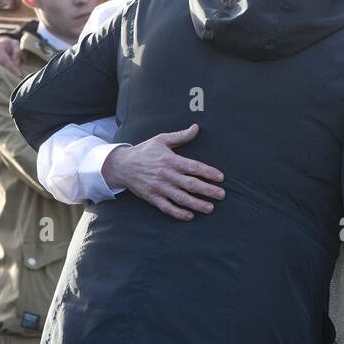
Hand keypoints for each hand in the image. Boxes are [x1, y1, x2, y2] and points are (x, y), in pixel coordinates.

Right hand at [102, 124, 225, 220]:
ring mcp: (159, 188)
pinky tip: (190, 216)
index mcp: (170, 160)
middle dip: (207, 190)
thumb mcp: (161, 139)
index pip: (193, 167)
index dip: (208, 172)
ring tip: (210, 208)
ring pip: (181, 198)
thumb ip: (180, 136)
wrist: (122, 165)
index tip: (220, 177)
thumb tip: (196, 127)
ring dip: (196, 204)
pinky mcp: (152, 197)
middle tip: (221, 195)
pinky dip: (178, 213)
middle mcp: (166, 175)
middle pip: (190, 184)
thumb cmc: (145, 151)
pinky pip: (167, 207)